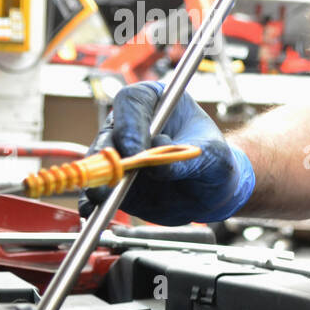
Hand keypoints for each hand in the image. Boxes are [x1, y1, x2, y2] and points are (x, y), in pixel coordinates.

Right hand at [79, 81, 255, 224]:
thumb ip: (187, 160)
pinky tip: (95, 208)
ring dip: (99, 178)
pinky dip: (95, 198)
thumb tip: (157, 170)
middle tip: (118, 174)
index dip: (130, 123)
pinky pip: (100, 187)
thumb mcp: (214, 156)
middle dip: (110, 155)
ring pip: (100, 161)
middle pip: (109, 132)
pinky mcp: (115, 180)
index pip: (132, 101)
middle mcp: (131, 124)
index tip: (137, 150)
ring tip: (103, 195)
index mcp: (156, 102)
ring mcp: (120, 153)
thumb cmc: (215, 160)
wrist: (213, 188)